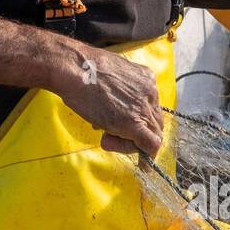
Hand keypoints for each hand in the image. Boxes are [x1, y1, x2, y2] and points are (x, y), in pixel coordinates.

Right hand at [49, 43, 163, 156]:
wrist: (75, 69)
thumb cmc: (84, 70)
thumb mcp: (110, 76)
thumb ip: (118, 93)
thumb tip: (113, 111)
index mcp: (146, 78)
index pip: (150, 108)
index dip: (137, 121)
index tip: (122, 126)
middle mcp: (151, 92)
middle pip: (154, 122)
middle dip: (135, 134)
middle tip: (109, 136)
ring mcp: (144, 107)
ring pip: (152, 134)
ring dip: (131, 143)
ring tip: (106, 138)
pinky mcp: (134, 122)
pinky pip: (150, 144)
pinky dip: (144, 155)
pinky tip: (133, 159)